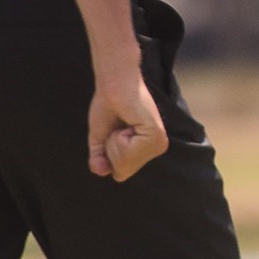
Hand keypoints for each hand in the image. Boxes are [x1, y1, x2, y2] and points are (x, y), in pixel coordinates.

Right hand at [88, 66, 168, 181]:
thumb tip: (102, 172)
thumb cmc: (109, 106)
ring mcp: (158, 143)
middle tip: (118, 125)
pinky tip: (129, 121)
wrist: (114, 84)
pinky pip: (127, 152)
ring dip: (114, 142)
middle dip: (110, 149)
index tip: (114, 131)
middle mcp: (157, 148)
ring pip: (123, 163)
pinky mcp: (155, 135)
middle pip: (122, 171)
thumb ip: (100, 159)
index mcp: (147, 150)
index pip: (120, 174)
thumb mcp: (101, 138)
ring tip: (124, 122)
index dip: (107, 155)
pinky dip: (119, 137)